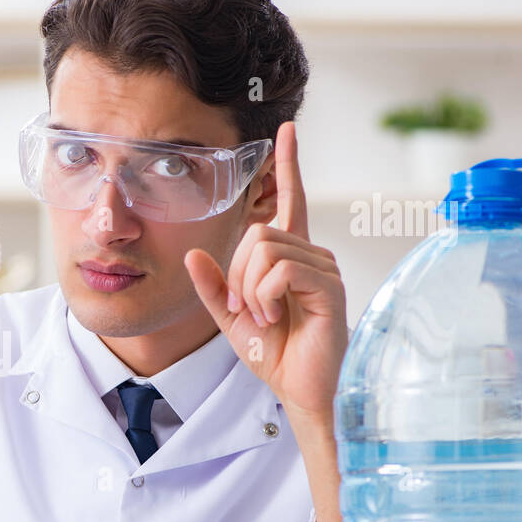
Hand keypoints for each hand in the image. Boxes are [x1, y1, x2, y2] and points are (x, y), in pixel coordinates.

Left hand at [184, 122, 347, 421]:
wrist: (301, 389)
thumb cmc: (277, 354)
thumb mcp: (232, 317)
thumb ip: (213, 286)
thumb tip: (192, 254)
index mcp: (289, 258)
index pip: (289, 201)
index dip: (288, 166)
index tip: (286, 132)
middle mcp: (311, 254)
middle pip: (257, 233)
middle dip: (237, 274)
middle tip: (247, 309)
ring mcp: (323, 268)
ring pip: (265, 249)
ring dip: (250, 289)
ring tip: (265, 317)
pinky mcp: (328, 286)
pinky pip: (281, 270)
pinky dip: (264, 296)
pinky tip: (275, 317)